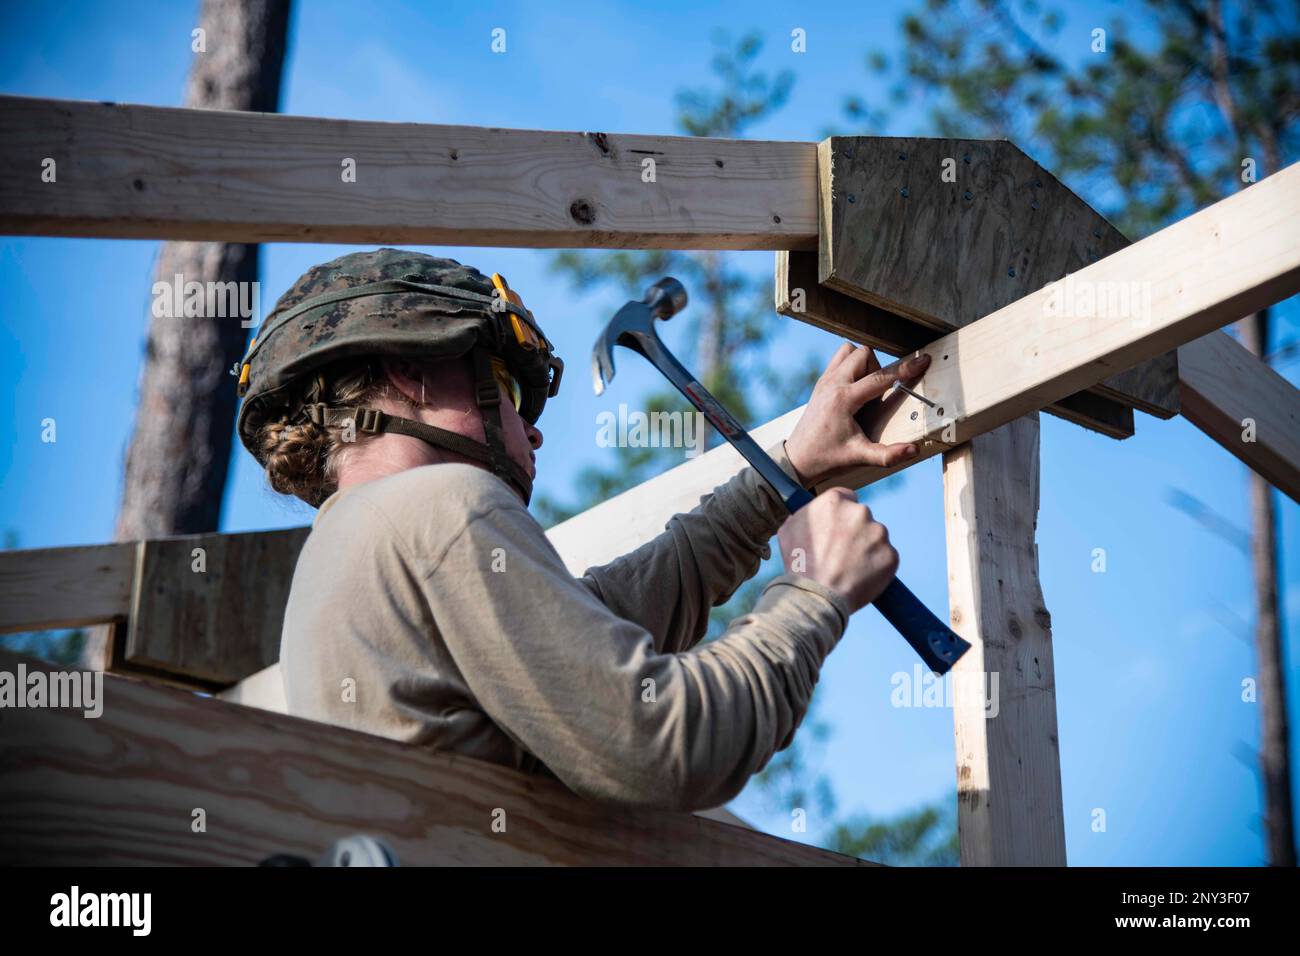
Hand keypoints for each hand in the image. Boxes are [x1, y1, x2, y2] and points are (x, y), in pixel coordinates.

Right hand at [777, 487, 898, 613]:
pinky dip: (876, 567)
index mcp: (835, 501)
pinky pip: (885, 558)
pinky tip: (860, 578)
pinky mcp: (891, 555)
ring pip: (875, 537)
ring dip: (867, 549)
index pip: (846, 498)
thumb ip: (804, 515)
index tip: (838, 529)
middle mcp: (860, 512)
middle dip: (855, 532)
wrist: (817, 597)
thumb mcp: (788, 530)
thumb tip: (810, 514)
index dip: (841, 516)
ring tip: (848, 569)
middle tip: (841, 553)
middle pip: (862, 517)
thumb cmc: (799, 565)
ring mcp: (878, 534)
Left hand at [783, 345, 930, 486]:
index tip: (923, 360)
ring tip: (866, 390)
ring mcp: (824, 381)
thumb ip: (888, 455)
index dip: (906, 369)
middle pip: (864, 354)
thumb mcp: (859, 457)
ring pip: (850, 351)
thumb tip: (914, 450)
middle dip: (879, 369)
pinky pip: (840, 359)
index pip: (881, 377)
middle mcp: (832, 383)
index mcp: (843, 399)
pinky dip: (852, 366)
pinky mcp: (820, 383)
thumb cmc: (827, 458)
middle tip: (877, 396)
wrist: (797, 460)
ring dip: (864, 363)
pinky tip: (855, 389)